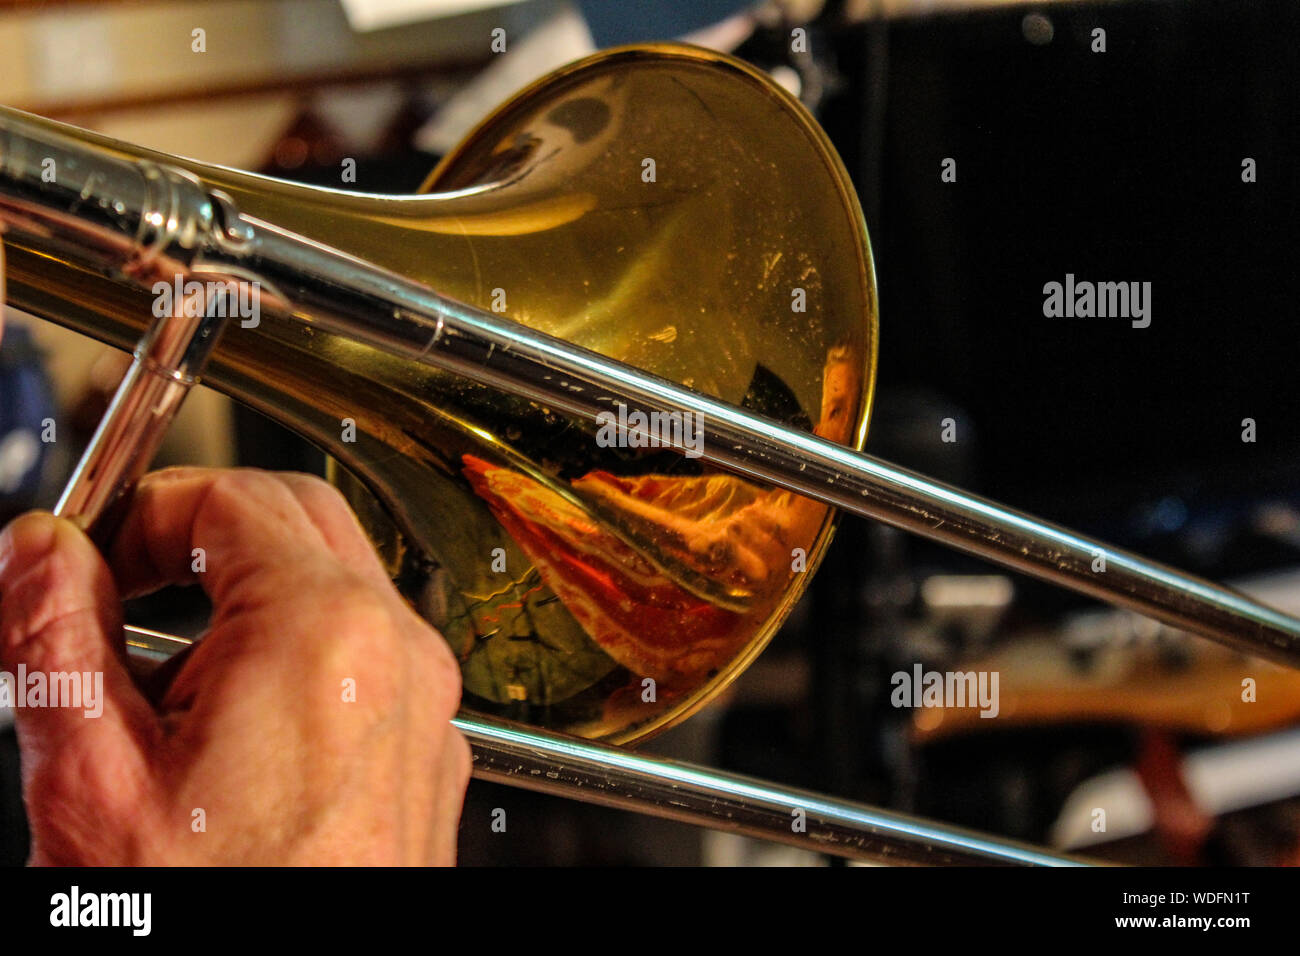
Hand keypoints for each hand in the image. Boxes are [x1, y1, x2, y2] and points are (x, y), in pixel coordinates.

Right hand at [0, 467, 469, 864]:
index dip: (145, 512)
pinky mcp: (423, 750)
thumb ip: (54, 640)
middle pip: (298, 519)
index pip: (233, 495)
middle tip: (117, 593)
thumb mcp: (91, 782)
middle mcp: (394, 656)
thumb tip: (38, 554)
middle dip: (199, 536)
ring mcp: (421, 704)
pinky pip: (362, 658)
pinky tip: (225, 733)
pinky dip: (293, 656)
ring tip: (159, 682)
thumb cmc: (211, 919)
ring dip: (244, 597)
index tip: (90, 559)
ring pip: (335, 584)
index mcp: (322, 635)